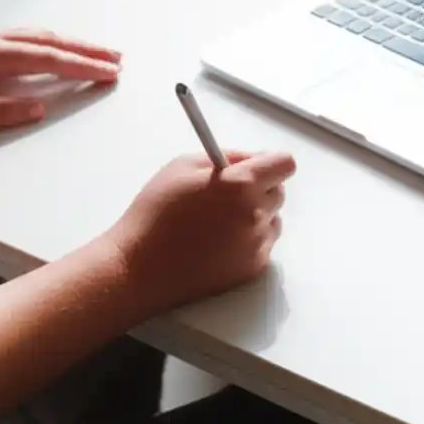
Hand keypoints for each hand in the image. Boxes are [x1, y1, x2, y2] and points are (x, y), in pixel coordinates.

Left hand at [0, 30, 121, 126]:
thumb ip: (0, 111)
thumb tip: (38, 110)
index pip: (51, 60)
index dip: (84, 66)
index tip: (110, 72)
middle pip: (52, 42)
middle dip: (88, 51)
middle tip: (116, 58)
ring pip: (41, 36)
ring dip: (72, 43)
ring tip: (96, 51)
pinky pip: (28, 36)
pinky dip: (52, 41)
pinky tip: (56, 46)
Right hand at [101, 151, 296, 315]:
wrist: (139, 267)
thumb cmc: (155, 213)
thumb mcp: (183, 166)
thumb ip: (227, 156)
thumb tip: (253, 159)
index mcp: (240, 184)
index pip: (284, 164)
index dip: (271, 163)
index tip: (258, 167)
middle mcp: (255, 214)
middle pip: (278, 193)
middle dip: (259, 189)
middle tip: (228, 196)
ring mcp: (256, 243)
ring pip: (272, 220)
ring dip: (255, 217)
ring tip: (217, 224)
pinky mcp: (253, 267)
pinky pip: (263, 245)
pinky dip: (248, 241)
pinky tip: (217, 244)